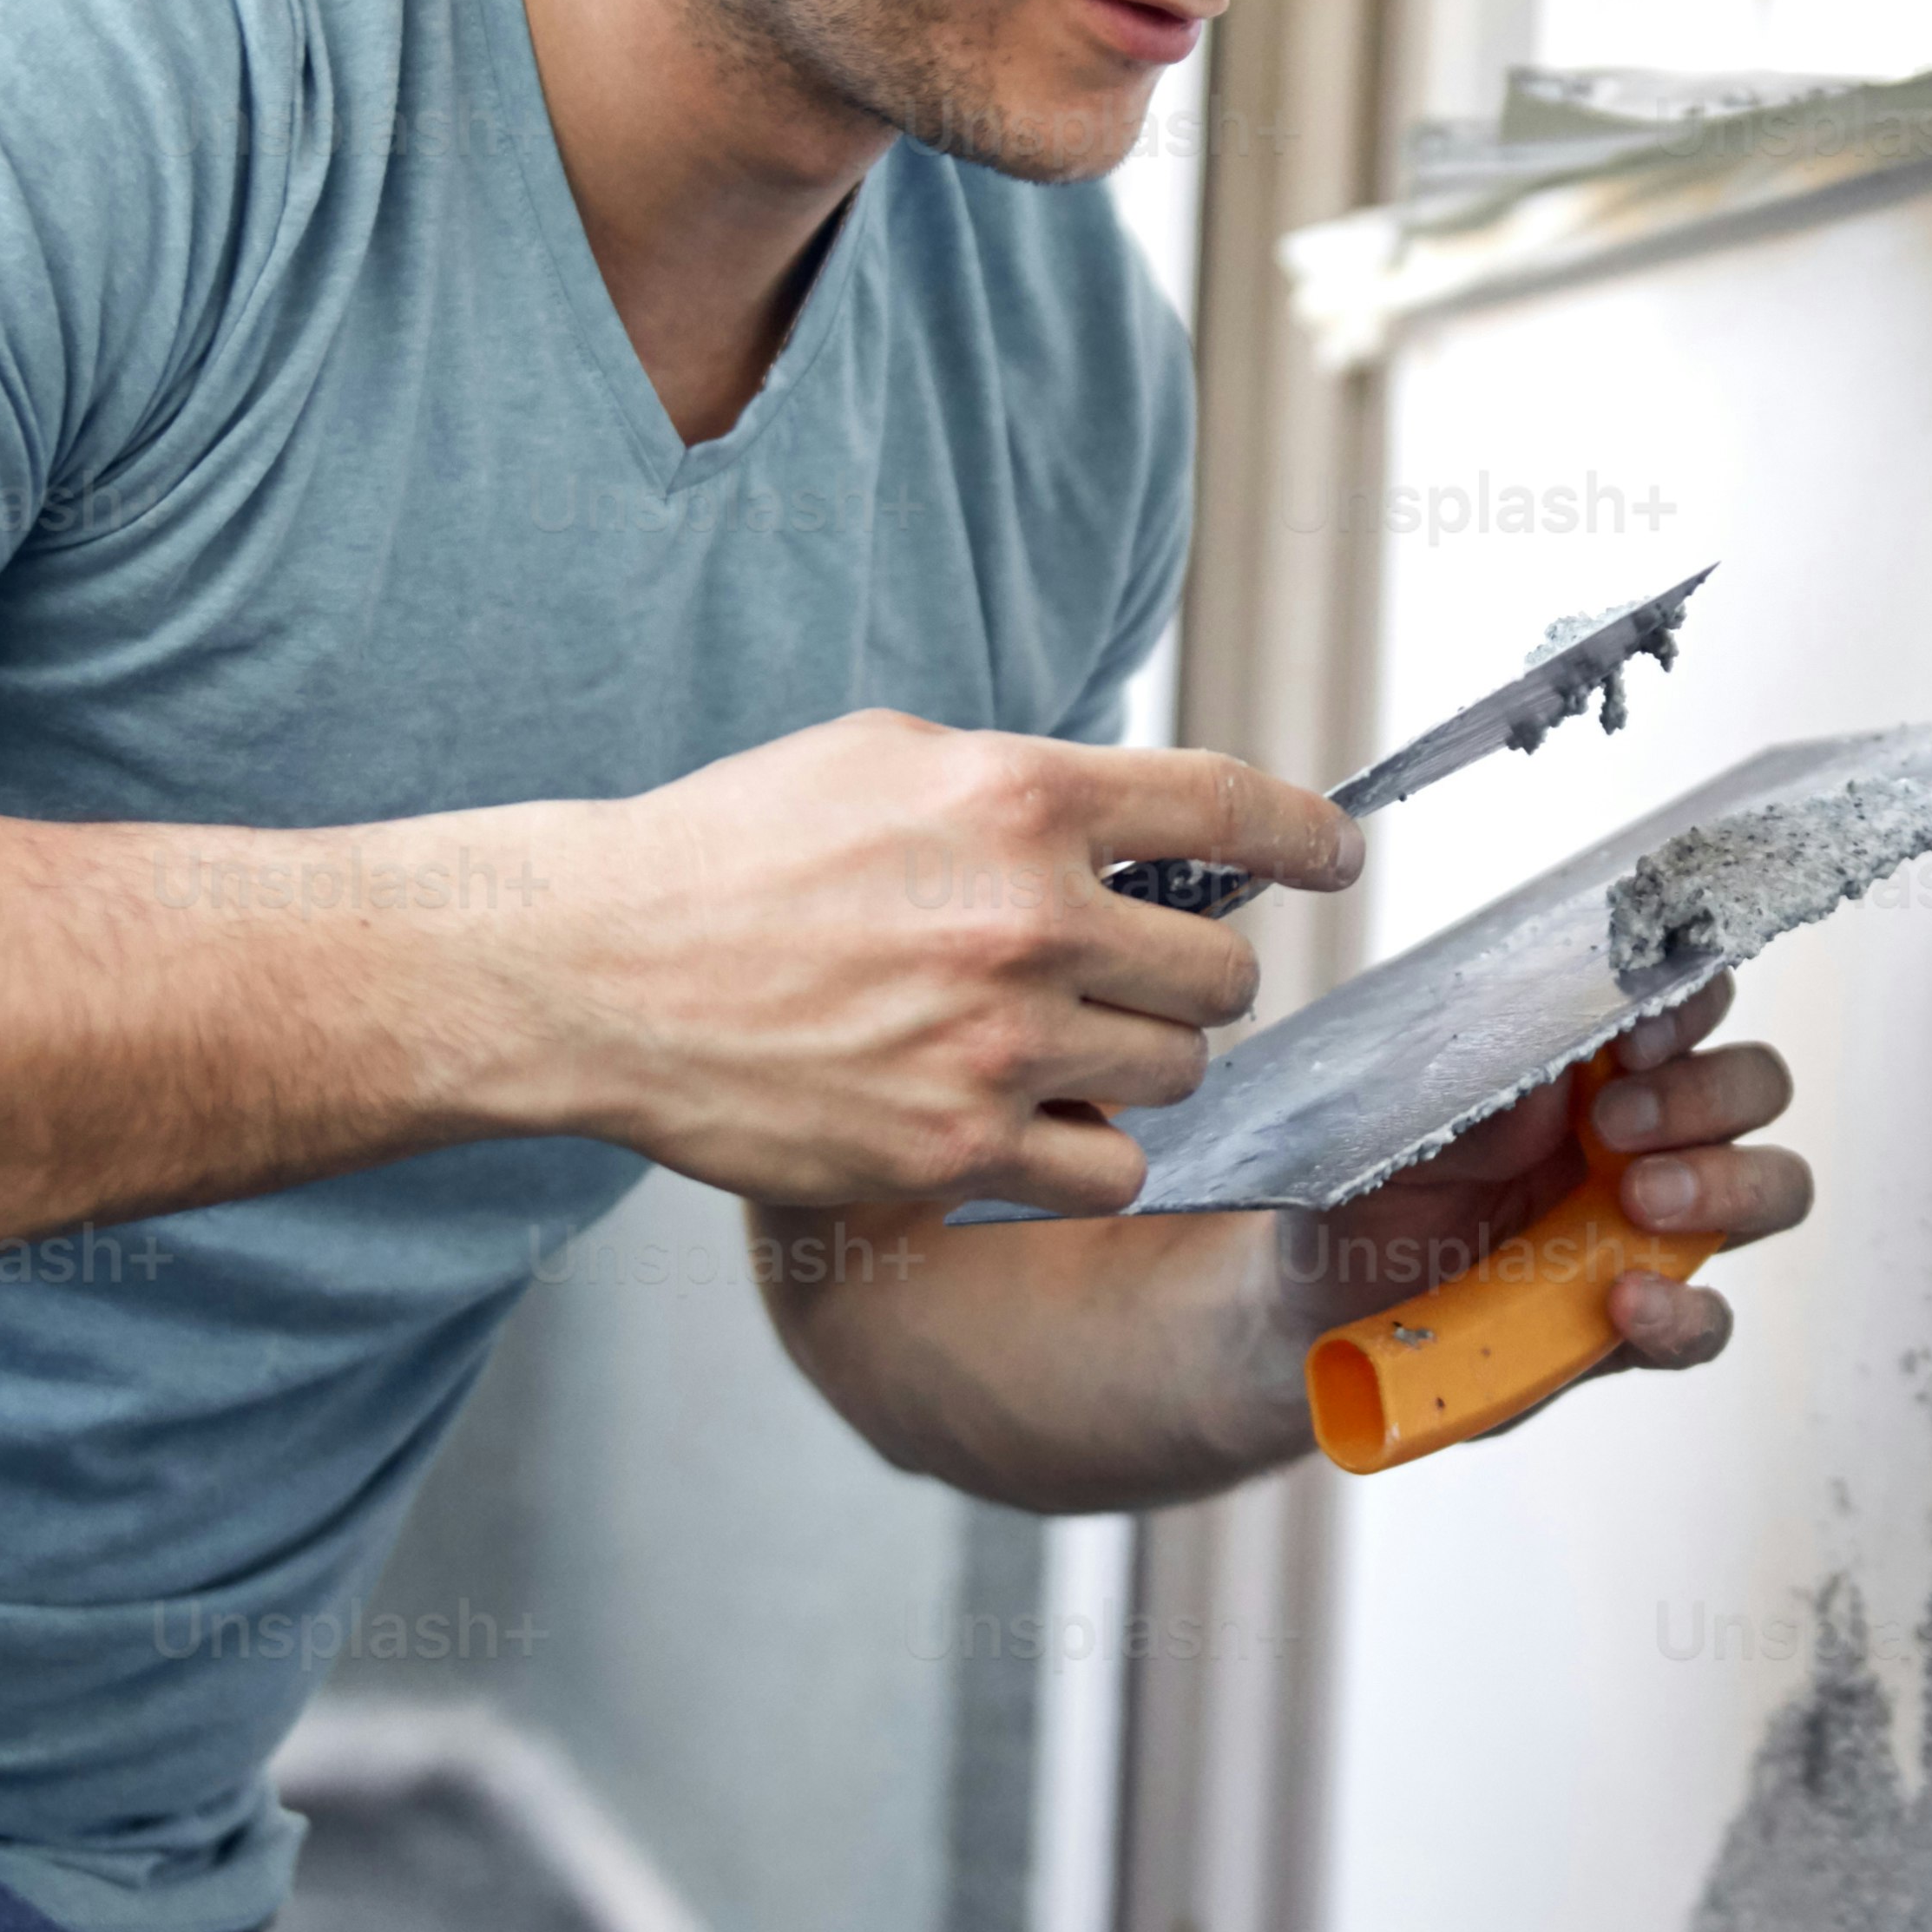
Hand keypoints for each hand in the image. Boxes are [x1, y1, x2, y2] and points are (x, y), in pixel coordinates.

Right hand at [498, 711, 1353, 1211]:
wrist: (595, 969)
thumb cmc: (726, 856)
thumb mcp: (881, 761)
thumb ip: (1018, 787)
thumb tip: (1126, 820)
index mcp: (1015, 797)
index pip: (1225, 806)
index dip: (1306, 834)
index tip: (1336, 855)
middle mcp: (1025, 916)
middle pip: (1220, 971)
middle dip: (1188, 978)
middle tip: (1123, 981)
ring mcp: (997, 1041)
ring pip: (1177, 1073)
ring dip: (1135, 1066)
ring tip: (1046, 1046)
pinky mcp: (956, 1148)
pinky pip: (1112, 1170)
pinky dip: (1088, 1155)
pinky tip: (1025, 1123)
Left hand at [1277, 975, 1813, 1408]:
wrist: (1320, 1308)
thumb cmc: (1359, 1188)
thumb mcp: (1383, 1122)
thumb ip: (1459, 1085)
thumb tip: (1542, 1070)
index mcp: (1591, 1061)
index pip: (1689, 998)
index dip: (1688, 1000)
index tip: (1634, 1029)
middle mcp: (1646, 1134)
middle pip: (1754, 1084)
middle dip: (1703, 1094)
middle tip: (1613, 1124)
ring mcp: (1652, 1231)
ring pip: (1771, 1187)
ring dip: (1726, 1184)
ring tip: (1638, 1202)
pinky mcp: (1639, 1327)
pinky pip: (1710, 1322)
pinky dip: (1686, 1313)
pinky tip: (1622, 1304)